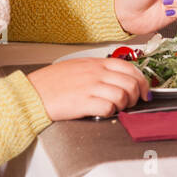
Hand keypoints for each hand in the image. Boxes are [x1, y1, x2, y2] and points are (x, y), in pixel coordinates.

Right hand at [26, 56, 149, 119]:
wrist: (33, 93)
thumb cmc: (53, 82)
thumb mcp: (79, 67)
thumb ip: (99, 70)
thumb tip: (118, 78)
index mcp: (96, 63)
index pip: (130, 68)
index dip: (142, 81)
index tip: (144, 90)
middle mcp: (96, 73)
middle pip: (131, 82)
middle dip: (137, 96)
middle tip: (132, 103)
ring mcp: (91, 87)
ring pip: (123, 95)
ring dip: (124, 105)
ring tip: (116, 108)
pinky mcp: (84, 102)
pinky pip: (109, 107)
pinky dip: (111, 112)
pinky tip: (103, 112)